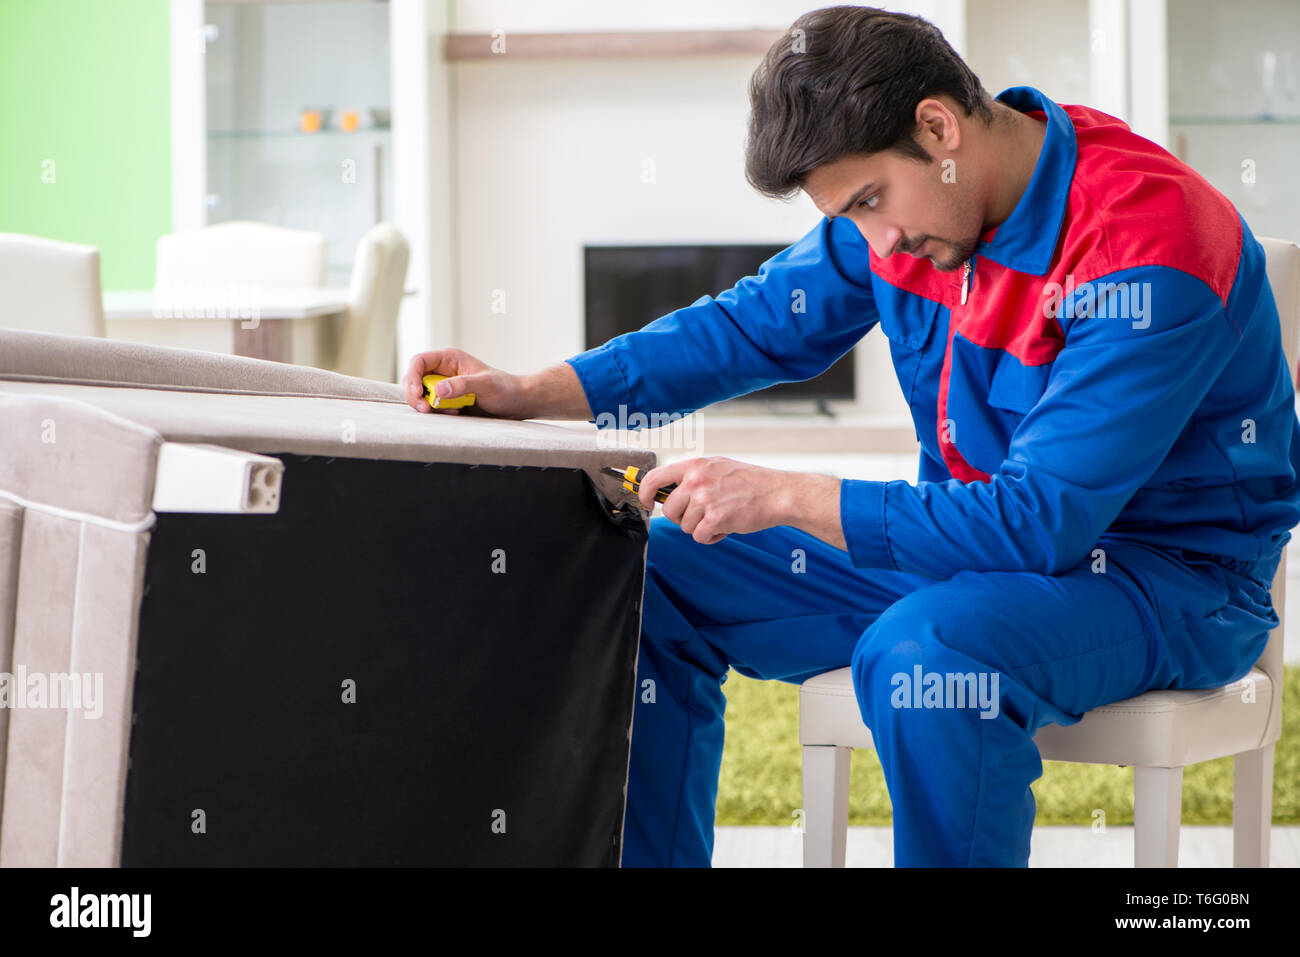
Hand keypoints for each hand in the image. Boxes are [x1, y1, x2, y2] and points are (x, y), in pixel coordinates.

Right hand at [401, 348, 524, 417]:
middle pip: (415, 380)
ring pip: (421, 395)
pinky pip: (432, 406)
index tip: (418, 394)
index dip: (412, 377)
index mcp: (450, 359)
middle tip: (426, 410)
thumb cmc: (506, 389)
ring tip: (452, 411)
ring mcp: (445, 386)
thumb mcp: (485, 385)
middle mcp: (444, 371)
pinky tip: (455, 414)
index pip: (419, 362)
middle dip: (416, 395)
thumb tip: (438, 390)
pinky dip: (437, 412)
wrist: (517, 402)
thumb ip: (462, 385)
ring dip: (428, 405)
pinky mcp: (448, 400)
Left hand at [637, 456, 794, 544]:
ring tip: (721, 516)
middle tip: (702, 514)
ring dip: (701, 527)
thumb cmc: (750, 481)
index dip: (644, 493)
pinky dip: (711, 537)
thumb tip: (667, 491)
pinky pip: (699, 537)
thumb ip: (693, 476)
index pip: (654, 478)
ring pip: (685, 526)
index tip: (647, 502)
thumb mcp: (717, 466)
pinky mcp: (715, 518)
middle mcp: (696, 480)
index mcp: (694, 465)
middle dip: (682, 518)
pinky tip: (725, 526)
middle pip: (668, 510)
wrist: (777, 493)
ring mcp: (705, 499)